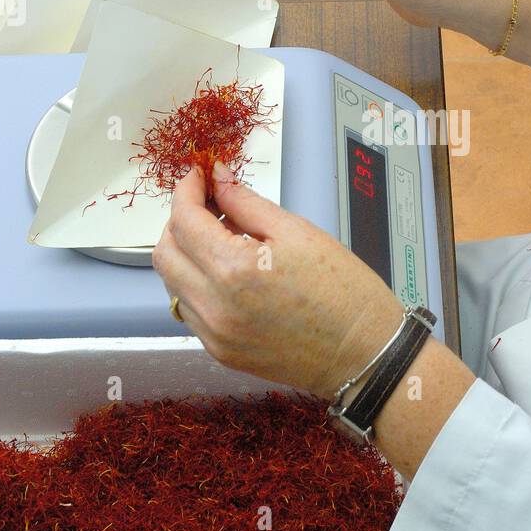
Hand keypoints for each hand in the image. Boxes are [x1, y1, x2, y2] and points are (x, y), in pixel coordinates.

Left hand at [152, 163, 404, 399]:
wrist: (364, 353)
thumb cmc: (344, 293)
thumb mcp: (298, 232)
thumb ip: (246, 203)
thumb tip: (218, 178)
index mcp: (235, 270)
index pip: (184, 221)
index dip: (186, 192)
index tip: (198, 177)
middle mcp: (215, 307)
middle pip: (165, 253)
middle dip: (178, 221)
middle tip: (207, 205)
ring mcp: (214, 334)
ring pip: (173, 283)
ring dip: (187, 254)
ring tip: (223, 239)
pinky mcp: (220, 352)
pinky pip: (191, 310)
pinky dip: (198, 285)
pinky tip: (229, 274)